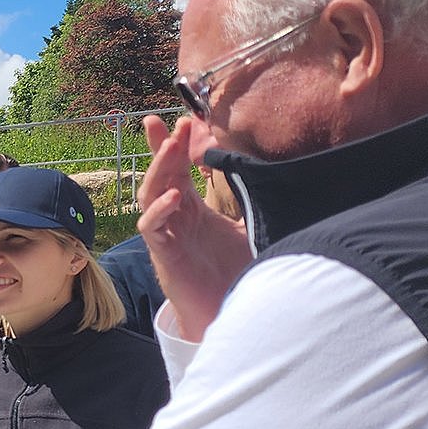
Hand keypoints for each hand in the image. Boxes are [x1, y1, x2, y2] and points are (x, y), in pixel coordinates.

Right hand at [138, 114, 254, 339]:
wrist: (227, 310)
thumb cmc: (234, 272)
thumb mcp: (248, 229)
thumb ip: (251, 205)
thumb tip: (276, 179)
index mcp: (191, 208)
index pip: (178, 168)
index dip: (175, 144)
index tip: (181, 118)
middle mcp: (176, 217)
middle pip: (160, 174)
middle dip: (163, 147)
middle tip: (170, 122)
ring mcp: (167, 234)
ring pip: (150, 195)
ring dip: (159, 169)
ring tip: (172, 147)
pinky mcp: (164, 254)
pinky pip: (151, 227)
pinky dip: (160, 210)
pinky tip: (174, 195)